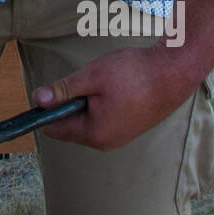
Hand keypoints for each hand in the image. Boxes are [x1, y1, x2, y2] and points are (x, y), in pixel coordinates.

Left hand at [32, 46, 199, 151]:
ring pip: (86, 121)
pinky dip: (100, 104)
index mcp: (95, 134)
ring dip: (85, 102)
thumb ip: (63, 90)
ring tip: (102, 83)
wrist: (175, 72)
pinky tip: (113, 88)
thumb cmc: (135, 73)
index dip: (45, 110)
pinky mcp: (129, 129)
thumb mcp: (92, 76)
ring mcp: (119, 137)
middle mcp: (106, 142)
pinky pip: (102, 119)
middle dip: (69, 104)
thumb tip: (38, 99)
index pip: (54, 129)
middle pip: (70, 126)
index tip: (46, 90)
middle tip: (84, 80)